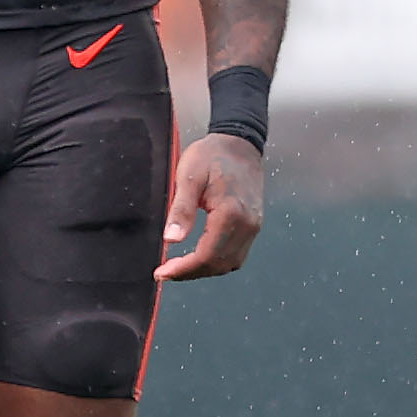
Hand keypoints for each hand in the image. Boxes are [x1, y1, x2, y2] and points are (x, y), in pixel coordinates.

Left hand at [156, 131, 265, 279]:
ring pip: (231, 262)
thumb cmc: (210, 157)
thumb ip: (181, 210)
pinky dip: (217, 261)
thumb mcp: (187, 178)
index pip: (208, 255)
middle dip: (191, 273)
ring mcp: (254, 225)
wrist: (239, 143)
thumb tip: (171, 240)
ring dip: (205, 270)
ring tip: (179, 268)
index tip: (162, 272)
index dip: (184, 269)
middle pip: (220, 264)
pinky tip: (198, 257)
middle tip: (165, 272)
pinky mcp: (253, 223)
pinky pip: (237, 252)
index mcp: (231, 214)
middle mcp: (248, 225)